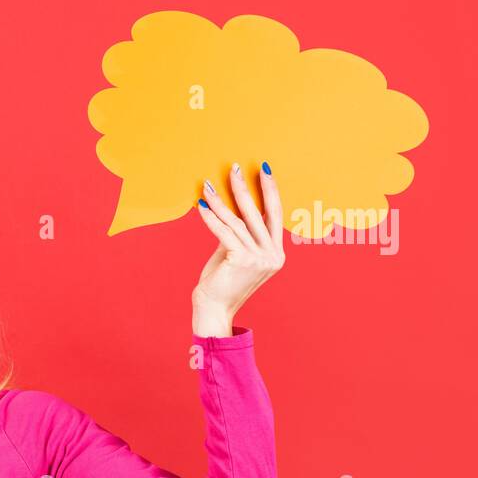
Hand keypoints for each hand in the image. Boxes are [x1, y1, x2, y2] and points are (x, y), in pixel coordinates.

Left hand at [193, 161, 284, 324]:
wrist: (214, 309)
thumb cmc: (222, 282)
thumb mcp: (236, 254)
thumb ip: (239, 234)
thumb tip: (232, 209)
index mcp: (276, 253)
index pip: (275, 215)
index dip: (270, 191)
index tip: (263, 170)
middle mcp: (272, 255)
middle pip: (258, 213)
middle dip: (245, 188)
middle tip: (235, 168)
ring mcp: (259, 258)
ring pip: (238, 221)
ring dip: (221, 201)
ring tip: (209, 185)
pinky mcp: (242, 259)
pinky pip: (224, 231)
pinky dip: (211, 217)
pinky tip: (201, 205)